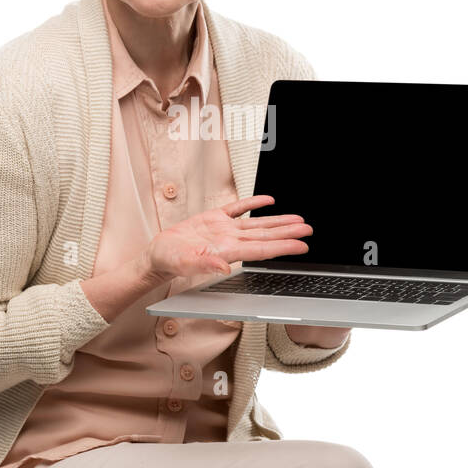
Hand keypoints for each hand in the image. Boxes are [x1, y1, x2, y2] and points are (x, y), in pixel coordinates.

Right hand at [138, 194, 311, 284]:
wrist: (158, 254)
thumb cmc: (170, 260)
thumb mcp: (184, 263)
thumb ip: (205, 265)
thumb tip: (225, 267)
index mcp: (227, 250)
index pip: (262, 249)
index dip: (284, 247)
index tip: (302, 246)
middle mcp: (230, 240)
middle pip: (266, 236)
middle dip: (289, 233)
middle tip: (309, 231)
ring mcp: (224, 229)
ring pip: (258, 224)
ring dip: (278, 222)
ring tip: (298, 220)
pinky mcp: (215, 218)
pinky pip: (239, 208)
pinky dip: (254, 203)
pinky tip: (268, 200)